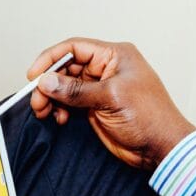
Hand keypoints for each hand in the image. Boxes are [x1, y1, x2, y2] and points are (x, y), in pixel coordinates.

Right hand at [28, 37, 195, 169]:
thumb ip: (76, 90)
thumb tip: (47, 82)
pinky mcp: (96, 107)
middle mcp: (106, 69)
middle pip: (66, 68)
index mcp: (114, 56)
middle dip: (49, 83)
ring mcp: (100, 88)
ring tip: (44, 111)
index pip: (75, 48)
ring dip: (51, 98)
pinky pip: (70, 102)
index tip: (34, 75)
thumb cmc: (150, 117)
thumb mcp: (110, 98)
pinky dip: (60, 109)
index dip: (51, 59)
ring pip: (65, 87)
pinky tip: (59, 118)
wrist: (161, 147)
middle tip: (37, 100)